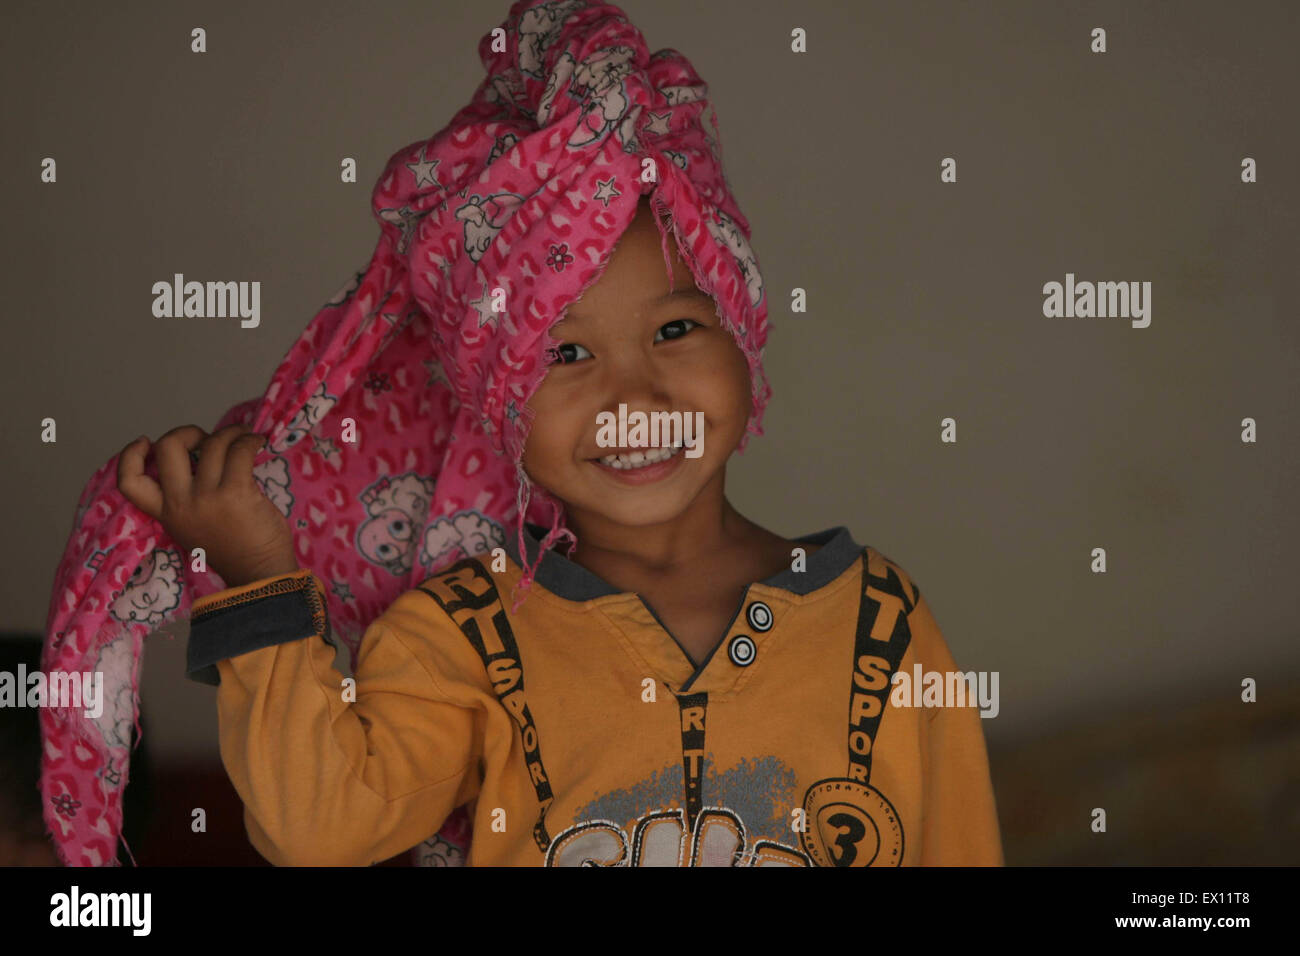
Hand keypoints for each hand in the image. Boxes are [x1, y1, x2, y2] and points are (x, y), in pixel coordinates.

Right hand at [117, 423, 298, 587]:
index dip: (130, 454)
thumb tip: (203, 457)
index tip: (146, 441)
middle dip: (186, 432)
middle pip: (168, 447)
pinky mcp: (236, 492)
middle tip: (207, 438)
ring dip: (230, 433)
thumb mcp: (195, 528)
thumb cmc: (235, 550)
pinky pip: (240, 451)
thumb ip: (188, 499)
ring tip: (244, 437)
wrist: (260, 575)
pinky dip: (249, 440)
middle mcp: (182, 504)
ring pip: (212, 444)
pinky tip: (257, 443)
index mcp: (168, 514)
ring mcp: (207, 497)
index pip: (129, 482)